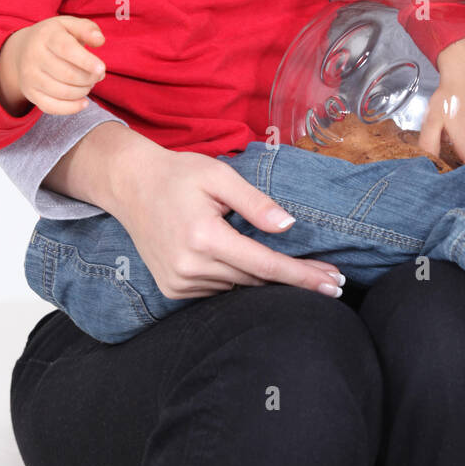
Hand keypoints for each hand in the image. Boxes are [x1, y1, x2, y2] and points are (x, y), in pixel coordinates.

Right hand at [0, 16, 105, 115]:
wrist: (22, 49)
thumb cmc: (55, 36)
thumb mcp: (69, 24)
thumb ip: (87, 28)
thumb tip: (100, 41)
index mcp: (46, 35)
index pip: (66, 49)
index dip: (86, 61)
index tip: (101, 69)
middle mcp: (34, 56)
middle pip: (67, 75)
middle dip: (89, 78)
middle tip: (99, 75)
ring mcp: (29, 76)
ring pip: (62, 92)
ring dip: (83, 91)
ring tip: (89, 83)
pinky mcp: (30, 93)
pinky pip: (51, 107)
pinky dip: (71, 108)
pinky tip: (83, 102)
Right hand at [107, 137, 344, 301]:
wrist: (130, 185)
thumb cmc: (179, 174)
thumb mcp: (219, 176)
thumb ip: (255, 203)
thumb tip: (289, 227)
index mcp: (204, 237)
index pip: (265, 265)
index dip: (303, 276)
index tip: (333, 285)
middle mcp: (190, 267)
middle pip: (256, 281)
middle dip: (294, 280)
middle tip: (332, 280)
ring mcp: (178, 283)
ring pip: (238, 288)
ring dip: (262, 278)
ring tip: (288, 267)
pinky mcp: (173, 290)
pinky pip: (218, 291)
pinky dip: (235, 279)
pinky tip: (241, 263)